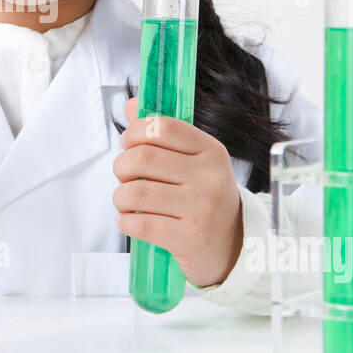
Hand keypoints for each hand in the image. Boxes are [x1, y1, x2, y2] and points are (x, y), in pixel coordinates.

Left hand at [113, 95, 243, 288]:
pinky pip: (140, 224)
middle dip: (121, 167)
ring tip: (126, 201)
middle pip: (143, 158)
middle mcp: (210, 177)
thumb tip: (132, 105)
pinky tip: (129, 221)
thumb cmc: (203, 199)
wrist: (231, 247)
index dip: (135, 132)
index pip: (164, 127)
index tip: (127, 144)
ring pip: (137, 192)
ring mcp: (202, 208)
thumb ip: (161, 133)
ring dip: (120, 197)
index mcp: (211, 151)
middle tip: (124, 177)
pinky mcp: (190, 238)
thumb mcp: (193, 162)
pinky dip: (125, 222)